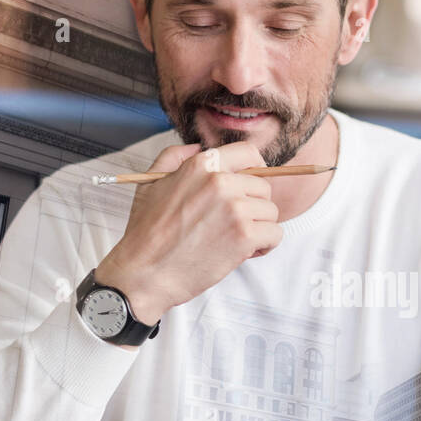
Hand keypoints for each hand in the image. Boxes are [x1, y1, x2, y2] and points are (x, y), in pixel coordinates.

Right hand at [97, 140, 281, 322]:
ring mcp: (235, 208)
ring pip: (271, 212)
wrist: (144, 273)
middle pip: (263, 188)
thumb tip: (197, 147)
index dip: (255, 170)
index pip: (249, 153)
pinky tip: (243, 253)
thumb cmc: (146, 232)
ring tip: (234, 240)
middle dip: (253, 207)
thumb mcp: (152, 182)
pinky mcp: (244, 236)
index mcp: (202, 165)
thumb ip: (174, 157)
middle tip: (231, 225)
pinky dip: (264, 247)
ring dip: (258, 228)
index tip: (251, 187)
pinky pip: (275, 235)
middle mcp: (221, 182)